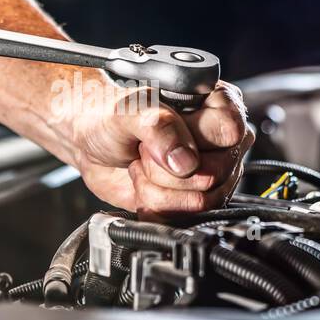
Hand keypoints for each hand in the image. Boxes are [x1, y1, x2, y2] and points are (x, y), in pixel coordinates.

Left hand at [70, 80, 252, 216]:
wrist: (90, 141)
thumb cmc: (110, 114)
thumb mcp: (129, 109)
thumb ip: (159, 127)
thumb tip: (186, 163)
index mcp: (215, 103)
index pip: (229, 132)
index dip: (194, 139)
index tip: (162, 135)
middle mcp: (220, 140)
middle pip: (215, 173)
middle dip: (164, 168)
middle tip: (143, 149)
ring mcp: (210, 172)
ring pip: (200, 200)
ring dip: (157, 187)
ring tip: (142, 164)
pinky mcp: (194, 198)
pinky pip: (184, 216)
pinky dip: (154, 204)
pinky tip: (143, 183)